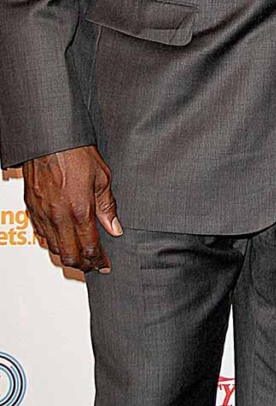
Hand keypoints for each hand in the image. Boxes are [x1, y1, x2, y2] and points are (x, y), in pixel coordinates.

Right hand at [23, 145, 121, 272]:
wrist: (51, 140)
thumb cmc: (76, 153)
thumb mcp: (102, 178)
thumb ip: (107, 206)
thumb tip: (114, 227)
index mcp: (80, 210)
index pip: (90, 248)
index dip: (99, 260)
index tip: (104, 264)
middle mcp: (59, 216)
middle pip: (69, 256)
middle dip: (83, 265)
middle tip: (93, 264)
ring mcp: (43, 214)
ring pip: (53, 249)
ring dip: (67, 256)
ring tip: (79, 255)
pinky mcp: (32, 209)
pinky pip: (41, 235)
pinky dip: (52, 242)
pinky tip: (62, 239)